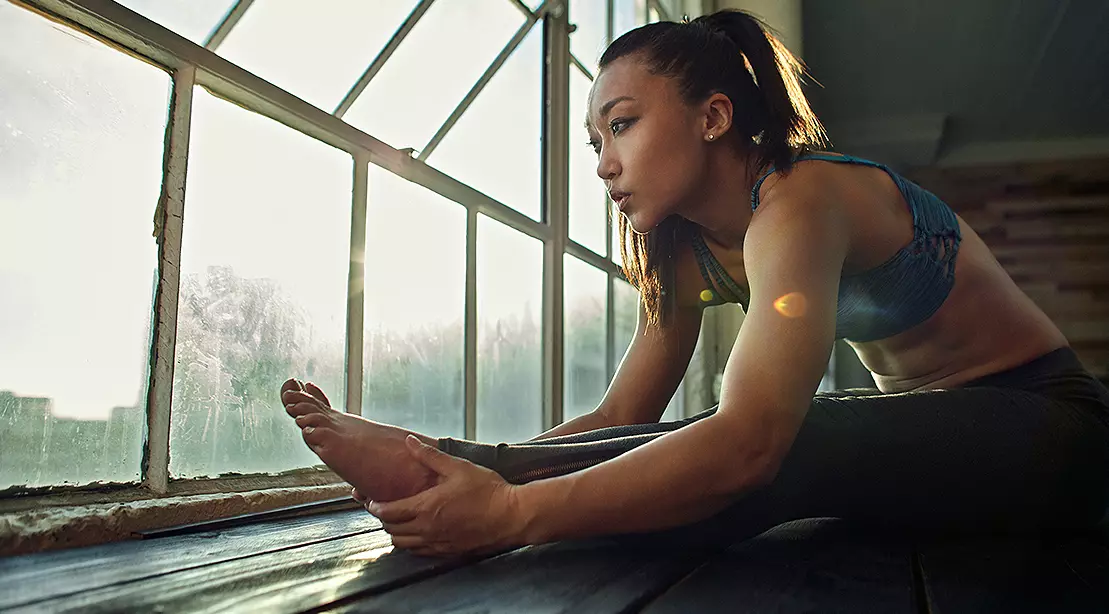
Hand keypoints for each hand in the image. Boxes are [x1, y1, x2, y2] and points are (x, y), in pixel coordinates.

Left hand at [368, 436, 527, 556]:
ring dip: (396, 533)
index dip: (374, 506)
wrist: (512, 516)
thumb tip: (409, 441)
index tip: (369, 499)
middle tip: (380, 508)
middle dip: (382, 519)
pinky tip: (417, 533)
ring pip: (404, 545)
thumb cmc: (487, 490)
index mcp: (425, 508)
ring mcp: (438, 544)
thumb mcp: (458, 467)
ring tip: (397, 521)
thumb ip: (430, 455)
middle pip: (391, 530)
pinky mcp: (449, 552)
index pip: (387, 512)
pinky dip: (412, 544)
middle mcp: (427, 530)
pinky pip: (420, 552)